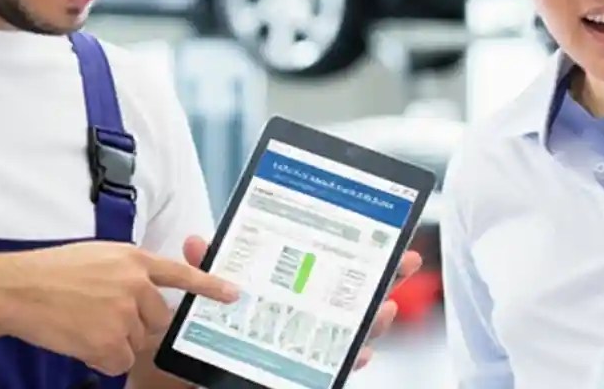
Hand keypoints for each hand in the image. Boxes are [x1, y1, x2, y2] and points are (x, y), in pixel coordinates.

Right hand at [0, 241, 239, 376]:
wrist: (18, 289)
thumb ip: (126, 271)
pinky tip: (79, 340)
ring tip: (81, 324)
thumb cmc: (51, 272)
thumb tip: (142, 291)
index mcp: (133, 259)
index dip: (209, 285)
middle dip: (136, 326)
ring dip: (113, 342)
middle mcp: (136, 284)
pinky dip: (100, 358)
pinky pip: (118, 361)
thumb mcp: (98, 256)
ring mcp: (124, 313)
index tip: (233, 294)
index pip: (180, 274)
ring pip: (135, 343)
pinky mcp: (110, 339)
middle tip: (100, 317)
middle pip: (157, 319)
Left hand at [180, 237, 422, 370]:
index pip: (333, 266)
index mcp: (296, 287)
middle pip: (357, 294)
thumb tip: (197, 243)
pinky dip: (351, 360)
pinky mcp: (305, 369)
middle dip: (387, 277)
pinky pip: (336, 367)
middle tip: (406, 258)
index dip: (362, 252)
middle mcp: (312, 314)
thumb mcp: (212, 289)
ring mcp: (313, 342)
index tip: (386, 235)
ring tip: (387, 306)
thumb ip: (209, 268)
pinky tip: (361, 352)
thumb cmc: (218, 322)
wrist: (200, 369)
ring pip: (355, 331)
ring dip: (376, 320)